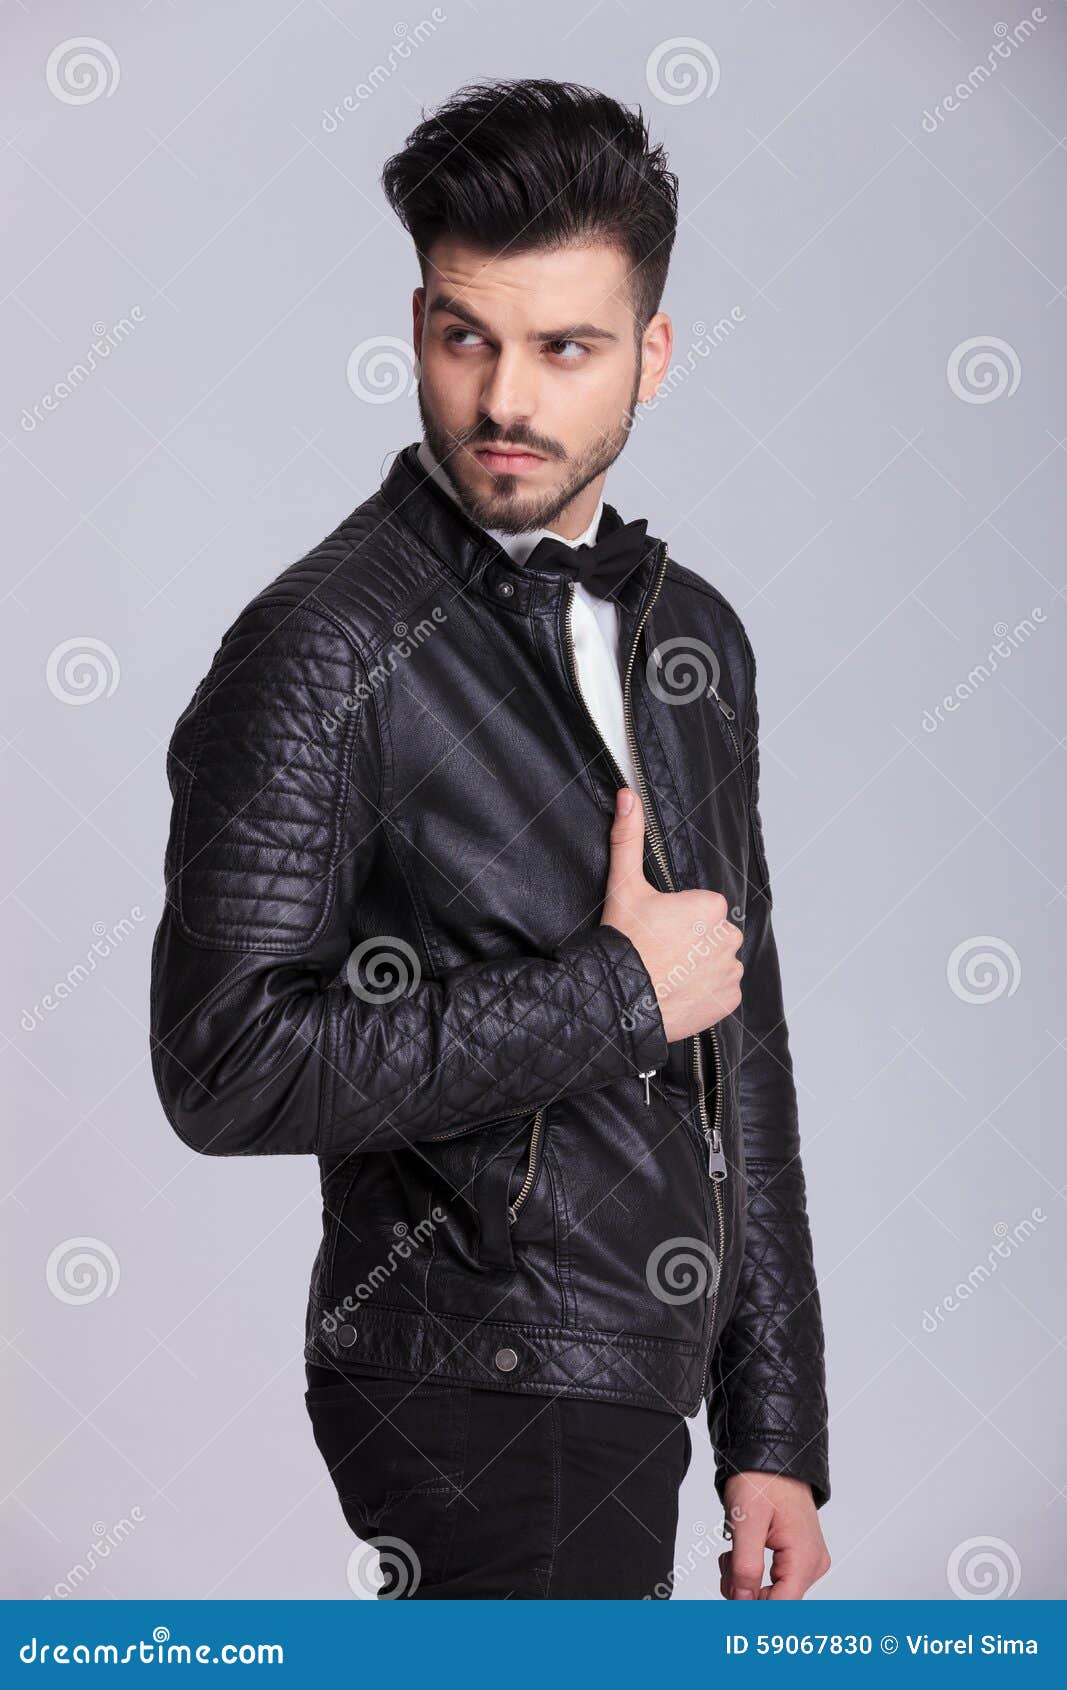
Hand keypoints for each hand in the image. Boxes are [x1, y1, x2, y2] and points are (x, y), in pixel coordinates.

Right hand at [601, 787, 743, 1043]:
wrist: (621, 999)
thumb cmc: (624, 943)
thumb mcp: (623, 886)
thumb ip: (629, 839)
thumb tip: (627, 796)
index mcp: (711, 907)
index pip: (702, 908)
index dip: (678, 918)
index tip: (657, 928)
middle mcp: (729, 937)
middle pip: (712, 934)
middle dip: (691, 942)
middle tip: (659, 951)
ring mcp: (730, 971)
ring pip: (717, 962)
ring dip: (699, 967)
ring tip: (667, 972)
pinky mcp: (729, 1000)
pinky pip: (721, 991)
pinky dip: (705, 992)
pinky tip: (679, 989)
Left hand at [719, 1472, 830, 1599]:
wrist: (772, 1455)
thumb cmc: (763, 1478)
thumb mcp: (746, 1521)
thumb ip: (745, 1565)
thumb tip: (742, 1603)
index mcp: (804, 1558)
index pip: (781, 1607)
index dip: (751, 1610)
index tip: (728, 1603)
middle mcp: (812, 1564)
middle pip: (774, 1602)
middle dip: (743, 1589)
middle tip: (725, 1564)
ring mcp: (807, 1560)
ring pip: (771, 1592)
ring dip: (744, 1579)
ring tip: (731, 1552)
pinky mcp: (798, 1556)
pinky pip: (773, 1578)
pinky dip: (751, 1570)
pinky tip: (740, 1551)